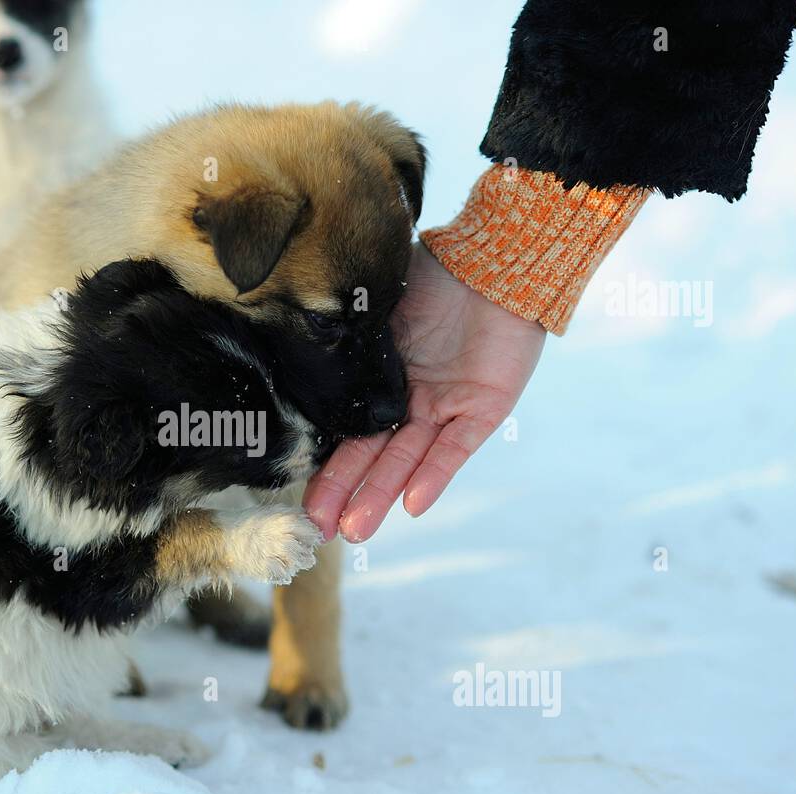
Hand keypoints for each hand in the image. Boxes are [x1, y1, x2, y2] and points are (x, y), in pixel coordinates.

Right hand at [304, 243, 546, 541]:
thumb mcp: (377, 310)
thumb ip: (350, 346)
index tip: (299, 496)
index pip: (347, 432)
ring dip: (381, 495)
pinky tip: (411, 505)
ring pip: (407, 461)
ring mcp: (446, 408)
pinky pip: (454, 449)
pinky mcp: (483, 411)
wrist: (496, 261)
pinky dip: (433, 475)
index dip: (325, 465)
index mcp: (382, 379)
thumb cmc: (436, 276)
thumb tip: (300, 366)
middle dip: (344, 493)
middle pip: (372, 456)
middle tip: (317, 530)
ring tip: (355, 530)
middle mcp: (411, 402)